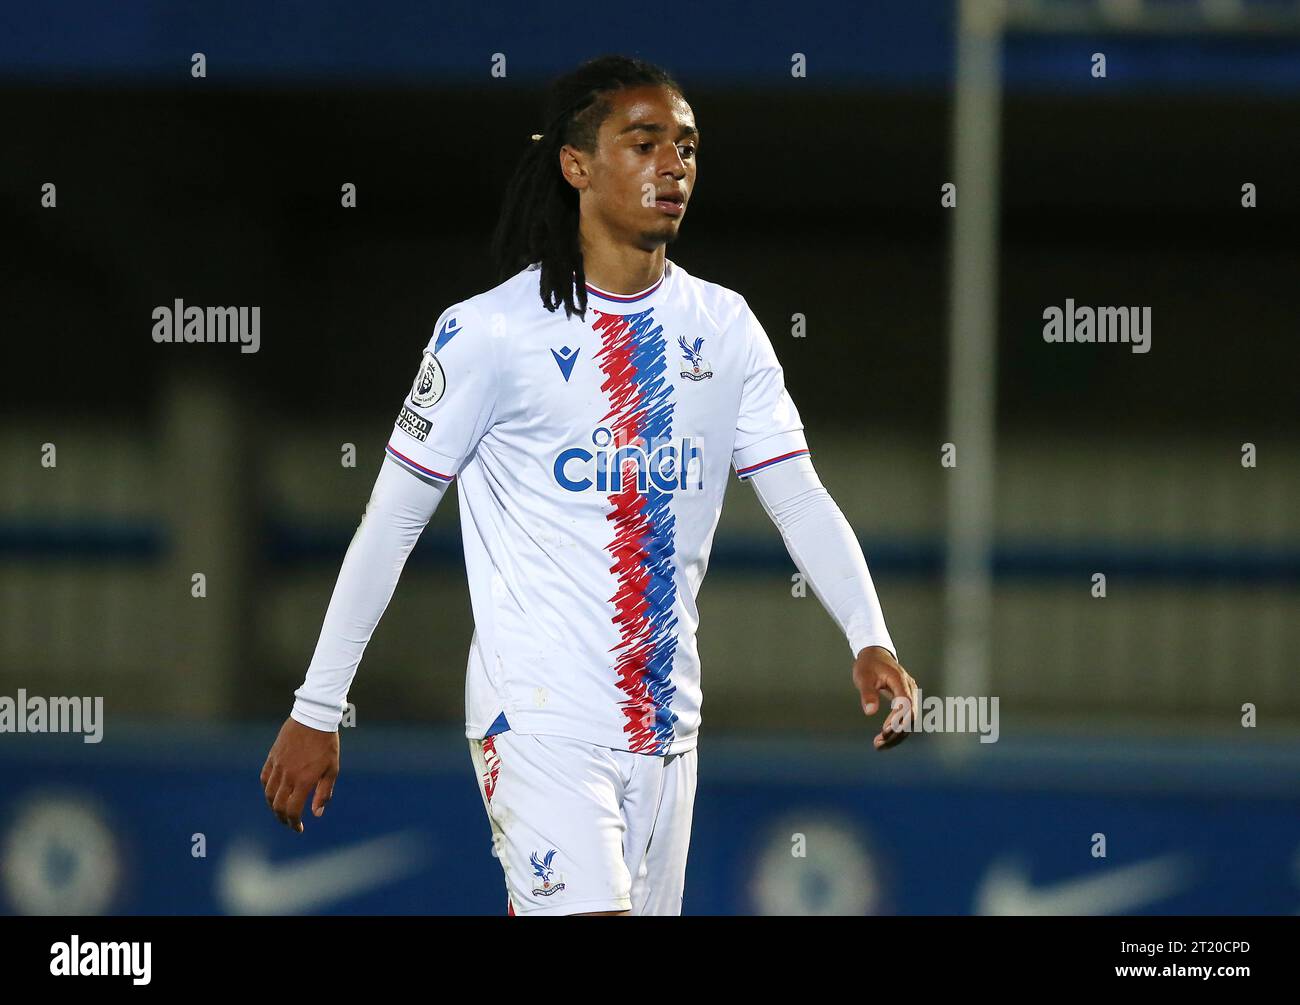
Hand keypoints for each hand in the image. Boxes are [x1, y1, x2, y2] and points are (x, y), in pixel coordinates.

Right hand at [260, 717, 339, 832]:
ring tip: (281, 810)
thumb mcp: (332, 769)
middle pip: (278, 806)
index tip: (298, 828)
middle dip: (283, 818)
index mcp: (304, 781)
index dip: (293, 823)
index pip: (292, 810)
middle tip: (289, 822)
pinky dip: (267, 789)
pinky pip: (264, 778)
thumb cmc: (327, 744)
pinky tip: (274, 792)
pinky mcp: (272, 757)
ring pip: (269, 794)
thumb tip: (316, 813)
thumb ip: (324, 793)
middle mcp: (287, 776)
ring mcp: (277, 766)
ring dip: (274, 806)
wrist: (313, 718)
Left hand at [851, 646, 919, 750]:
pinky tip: (884, 738)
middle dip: (897, 732)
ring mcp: (910, 694)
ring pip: (910, 720)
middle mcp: (910, 688)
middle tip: (878, 742)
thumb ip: (867, 693)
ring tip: (879, 744)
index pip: (906, 703)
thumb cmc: (868, 665)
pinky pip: (906, 718)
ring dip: (897, 734)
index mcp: (900, 680)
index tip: (884, 731)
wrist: (875, 654)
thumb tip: (869, 712)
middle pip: (911, 715)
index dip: (898, 719)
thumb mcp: (863, 677)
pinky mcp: (907, 700)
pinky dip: (897, 730)